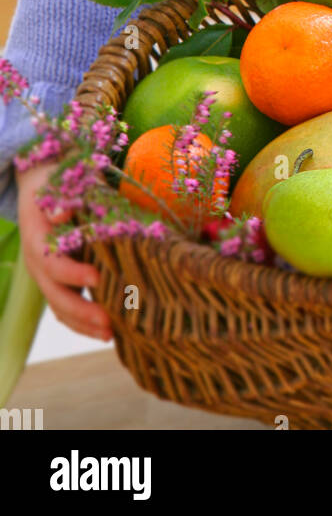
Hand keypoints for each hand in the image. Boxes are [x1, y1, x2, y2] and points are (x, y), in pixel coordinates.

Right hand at [14, 160, 112, 341]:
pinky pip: (66, 308)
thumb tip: (60, 217)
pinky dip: (83, 322)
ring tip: (111, 335)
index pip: (53, 263)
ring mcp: (46, 276)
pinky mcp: (57, 281)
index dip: (72, 274)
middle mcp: (38, 263)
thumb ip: (60, 198)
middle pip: (55, 295)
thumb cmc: (55, 180)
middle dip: (82, 312)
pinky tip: (107, 331)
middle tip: (109, 322)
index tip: (97, 278)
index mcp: (37, 239)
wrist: (40, 184)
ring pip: (60, 308)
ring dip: (84, 325)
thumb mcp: (56, 181)